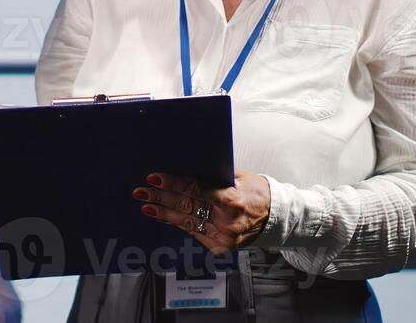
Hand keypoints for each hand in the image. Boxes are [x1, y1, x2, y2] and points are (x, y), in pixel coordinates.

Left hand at [134, 171, 271, 255]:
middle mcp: (226, 220)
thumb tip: (182, 168)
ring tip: (147, 205)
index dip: (171, 184)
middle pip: (185, 206)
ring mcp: (223, 237)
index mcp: (230, 199)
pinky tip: (164, 217)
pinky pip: (194, 233)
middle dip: (161, 198)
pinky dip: (178, 224)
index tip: (154, 178)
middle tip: (141, 192)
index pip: (193, 189)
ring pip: (186, 222)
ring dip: (163, 213)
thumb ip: (212, 175)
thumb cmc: (256, 191)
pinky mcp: (221, 247)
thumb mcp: (236, 176)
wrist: (274, 215)